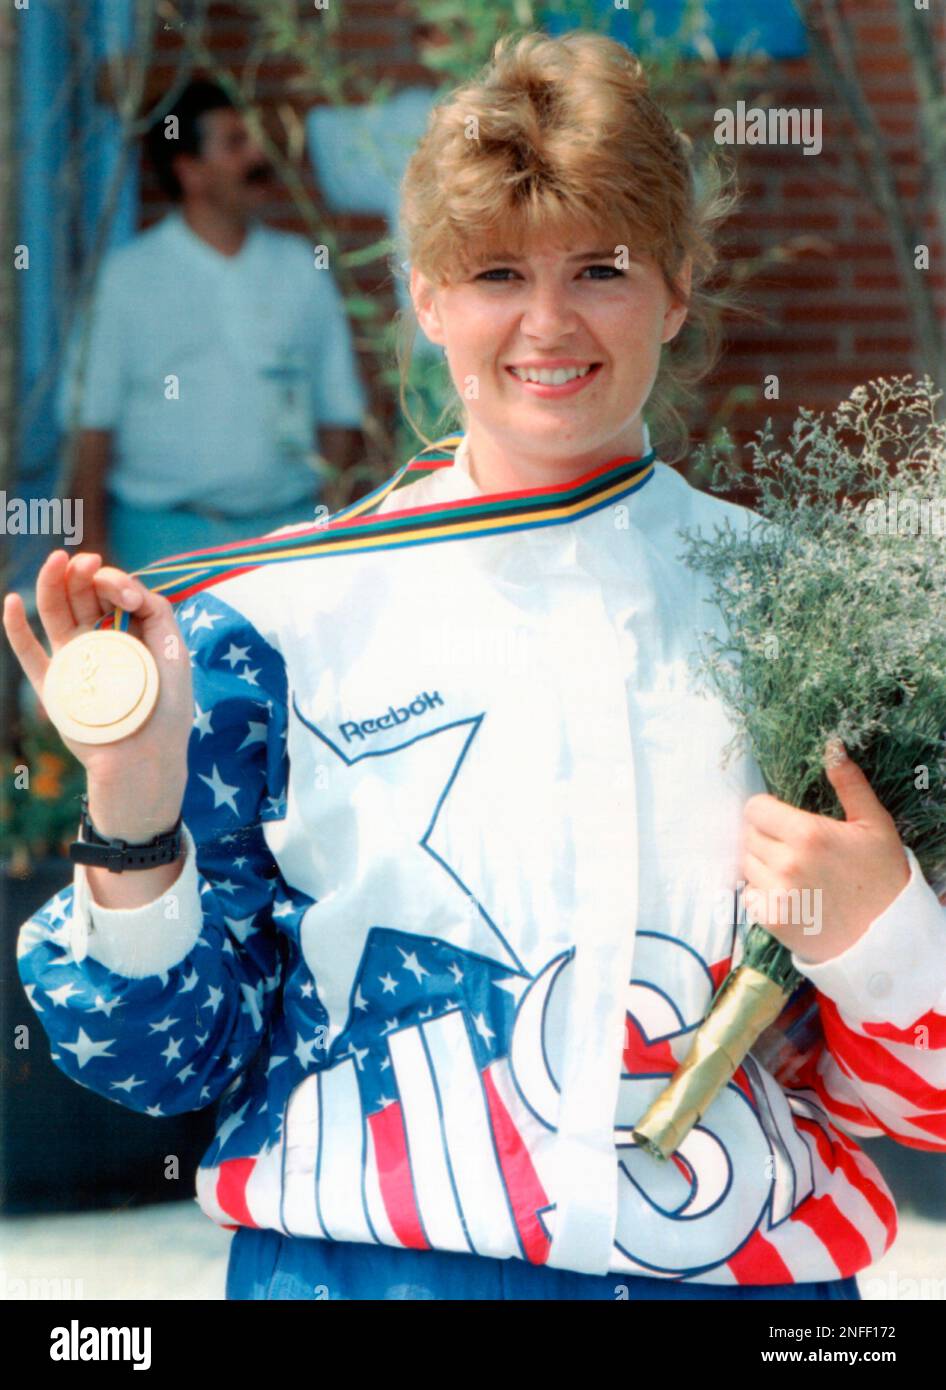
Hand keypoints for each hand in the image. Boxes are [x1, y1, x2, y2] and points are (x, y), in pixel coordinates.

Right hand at [3, 550, 192, 837]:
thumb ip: (156, 611)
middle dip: (83, 574)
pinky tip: (13, 601)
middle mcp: (99, 641)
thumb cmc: (165, 708)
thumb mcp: (173, 650)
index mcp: (129, 632)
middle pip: (82, 597)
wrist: (145, 758)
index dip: (116, 582)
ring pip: (55, 614)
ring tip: (55, 561)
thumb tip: (125, 588)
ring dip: (51, 584)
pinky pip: (29, 653)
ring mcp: (74, 660)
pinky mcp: (53, 684)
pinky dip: (16, 628)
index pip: (113, 593)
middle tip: (86, 562)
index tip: (127, 596)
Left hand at [739, 738, 910, 964]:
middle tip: (791, 846)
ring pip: (746, 863)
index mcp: (808, 834)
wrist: (887, 937)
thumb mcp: (874, 824)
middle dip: (765, 836)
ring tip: (792, 870)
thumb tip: (832, 746)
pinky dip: (762, 892)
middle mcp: (786, 863)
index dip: (766, 811)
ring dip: (761, 863)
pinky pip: (749, 894)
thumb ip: (849, 783)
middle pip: (748, 835)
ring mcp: (776, 893)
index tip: (782, 819)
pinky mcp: (771, 919)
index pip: (754, 809)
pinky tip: (789, 893)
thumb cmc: (882, 877)